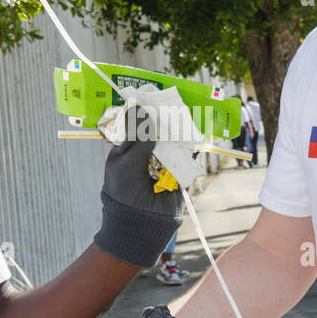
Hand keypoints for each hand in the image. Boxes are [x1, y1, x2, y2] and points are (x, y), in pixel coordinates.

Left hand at [94, 107, 184, 267]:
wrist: (138, 224)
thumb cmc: (123, 192)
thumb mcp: (125, 162)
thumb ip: (138, 138)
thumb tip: (144, 111)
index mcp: (127, 149)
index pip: (136, 124)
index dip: (142, 109)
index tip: (149, 93)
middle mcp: (146, 152)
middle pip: (157, 129)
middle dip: (163, 116)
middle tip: (171, 99)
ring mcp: (163, 162)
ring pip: (173, 140)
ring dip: (179, 129)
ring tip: (184, 113)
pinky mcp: (178, 173)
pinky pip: (186, 157)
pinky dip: (191, 147)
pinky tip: (193, 136)